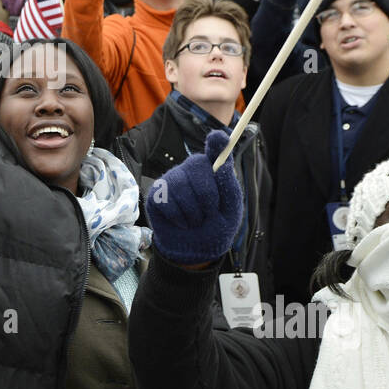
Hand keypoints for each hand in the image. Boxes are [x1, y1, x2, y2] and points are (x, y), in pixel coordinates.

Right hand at [146, 129, 243, 267]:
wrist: (196, 251)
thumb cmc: (216, 227)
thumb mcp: (230, 210)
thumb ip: (228, 185)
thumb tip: (223, 164)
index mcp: (213, 170)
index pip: (216, 149)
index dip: (217, 143)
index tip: (219, 137)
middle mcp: (192, 169)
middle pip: (198, 169)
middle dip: (208, 198)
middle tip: (210, 213)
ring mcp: (172, 179)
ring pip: (181, 187)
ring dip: (193, 212)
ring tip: (195, 220)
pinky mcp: (157, 193)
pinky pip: (166, 200)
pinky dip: (178, 217)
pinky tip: (181, 221)